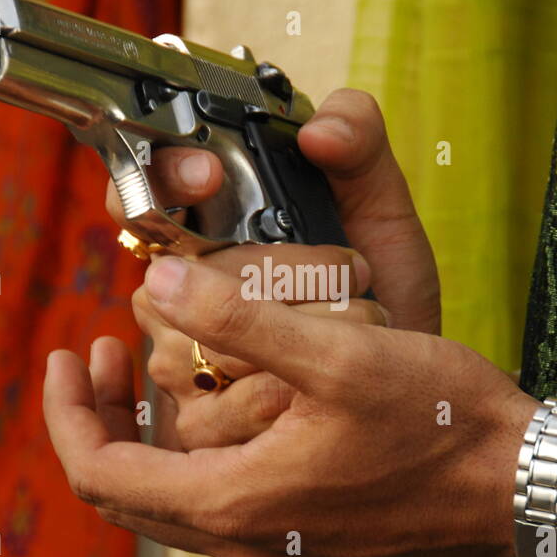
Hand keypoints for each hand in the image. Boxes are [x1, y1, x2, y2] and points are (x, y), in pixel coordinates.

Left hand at [44, 257, 534, 556]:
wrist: (530, 492)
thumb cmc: (446, 423)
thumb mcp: (339, 354)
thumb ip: (239, 318)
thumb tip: (156, 286)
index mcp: (236, 502)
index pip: (100, 472)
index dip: (65, 411)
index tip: (65, 353)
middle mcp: (248, 546)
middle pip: (130, 497)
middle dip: (101, 420)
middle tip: (104, 353)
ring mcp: (283, 555)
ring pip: (178, 506)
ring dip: (152, 440)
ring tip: (158, 371)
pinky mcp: (317, 550)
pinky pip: (228, 512)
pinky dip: (202, 461)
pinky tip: (234, 410)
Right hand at [106, 88, 439, 448]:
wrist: (414, 390)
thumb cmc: (385, 294)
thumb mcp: (381, 209)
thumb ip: (360, 142)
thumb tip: (319, 131)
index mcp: (206, 230)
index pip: (143, 190)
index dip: (166, 177)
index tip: (210, 174)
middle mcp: (176, 294)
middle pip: (182, 276)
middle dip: (273, 274)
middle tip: (344, 271)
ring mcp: (177, 360)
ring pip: (200, 346)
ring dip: (292, 336)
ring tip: (352, 324)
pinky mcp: (193, 425)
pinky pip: (213, 412)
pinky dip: (281, 395)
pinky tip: (322, 381)